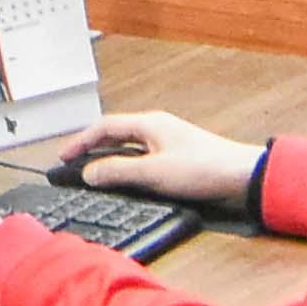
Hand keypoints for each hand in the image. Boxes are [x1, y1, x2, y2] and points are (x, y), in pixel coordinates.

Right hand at [42, 112, 261, 212]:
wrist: (243, 177)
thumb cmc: (203, 169)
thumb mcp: (153, 173)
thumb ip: (118, 171)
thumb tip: (89, 172)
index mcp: (149, 124)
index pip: (104, 127)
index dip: (80, 141)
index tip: (63, 156)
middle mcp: (157, 129)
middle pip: (115, 134)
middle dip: (92, 148)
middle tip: (73, 164)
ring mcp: (168, 143)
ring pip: (129, 147)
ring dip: (109, 158)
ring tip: (93, 174)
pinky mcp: (178, 159)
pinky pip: (143, 158)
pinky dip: (127, 167)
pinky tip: (126, 181)